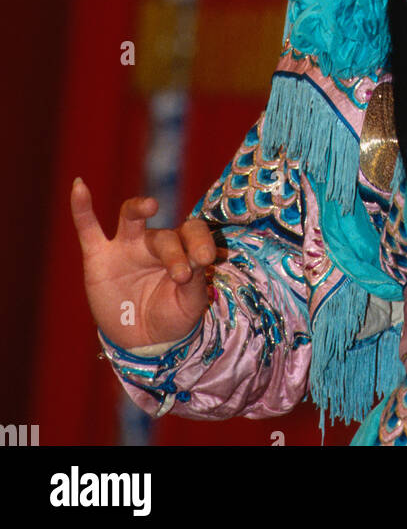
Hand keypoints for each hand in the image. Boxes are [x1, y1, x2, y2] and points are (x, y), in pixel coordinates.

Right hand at [71, 178, 216, 349]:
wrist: (142, 342)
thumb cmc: (171, 316)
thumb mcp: (189, 305)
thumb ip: (195, 282)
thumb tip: (199, 260)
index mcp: (181, 249)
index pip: (192, 232)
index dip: (201, 241)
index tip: (206, 259)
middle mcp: (153, 243)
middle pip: (164, 235)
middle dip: (174, 253)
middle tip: (182, 275)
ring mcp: (125, 248)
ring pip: (131, 217)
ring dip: (139, 207)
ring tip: (151, 205)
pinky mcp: (98, 258)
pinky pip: (88, 228)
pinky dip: (82, 208)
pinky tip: (79, 186)